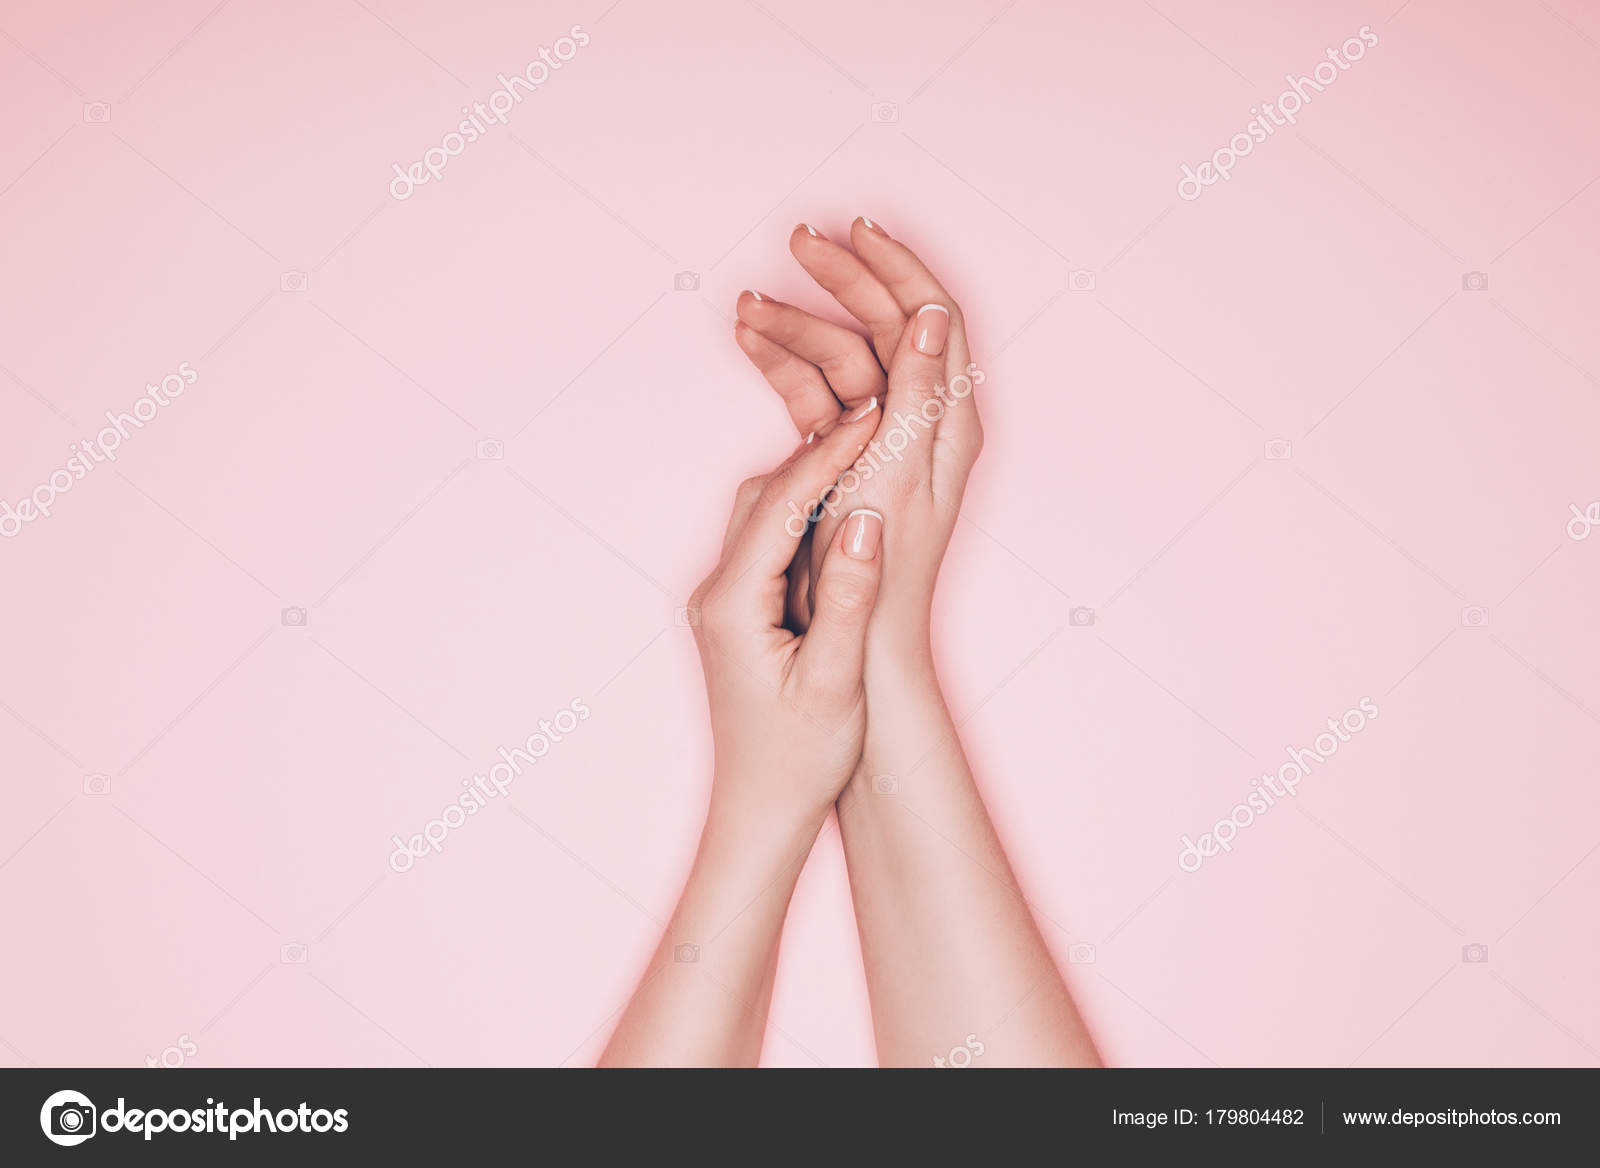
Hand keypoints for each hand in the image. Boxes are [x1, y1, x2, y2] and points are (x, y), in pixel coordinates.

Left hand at [687, 402, 887, 834]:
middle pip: (765, 496)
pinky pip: (766, 540)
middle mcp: (715, 593)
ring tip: (866, 447)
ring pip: (761, 513)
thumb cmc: (798, 761)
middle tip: (877, 410)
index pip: (783, 505)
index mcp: (733, 604)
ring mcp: (721, 602)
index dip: (832, 455)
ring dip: (809, 478)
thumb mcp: (835, 684)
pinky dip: (801, 511)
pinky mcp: (735, 613)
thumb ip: (848, 600)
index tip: (878, 413)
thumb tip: (864, 520)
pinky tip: (841, 505)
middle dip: (820, 452)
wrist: (760, 812)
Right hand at [734, 220, 982, 663]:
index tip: (855, 230)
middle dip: (841, 278)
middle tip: (796, 240)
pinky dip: (785, 364)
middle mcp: (922, 418)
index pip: (933, 314)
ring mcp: (882, 435)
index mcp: (948, 417)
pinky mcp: (847, 454)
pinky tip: (748, 342)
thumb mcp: (899, 471)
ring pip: (843, 354)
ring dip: (798, 322)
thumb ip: (918, 391)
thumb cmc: (882, 568)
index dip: (896, 266)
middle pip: (886, 323)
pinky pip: (818, 392)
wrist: (861, 639)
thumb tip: (935, 314)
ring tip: (746, 303)